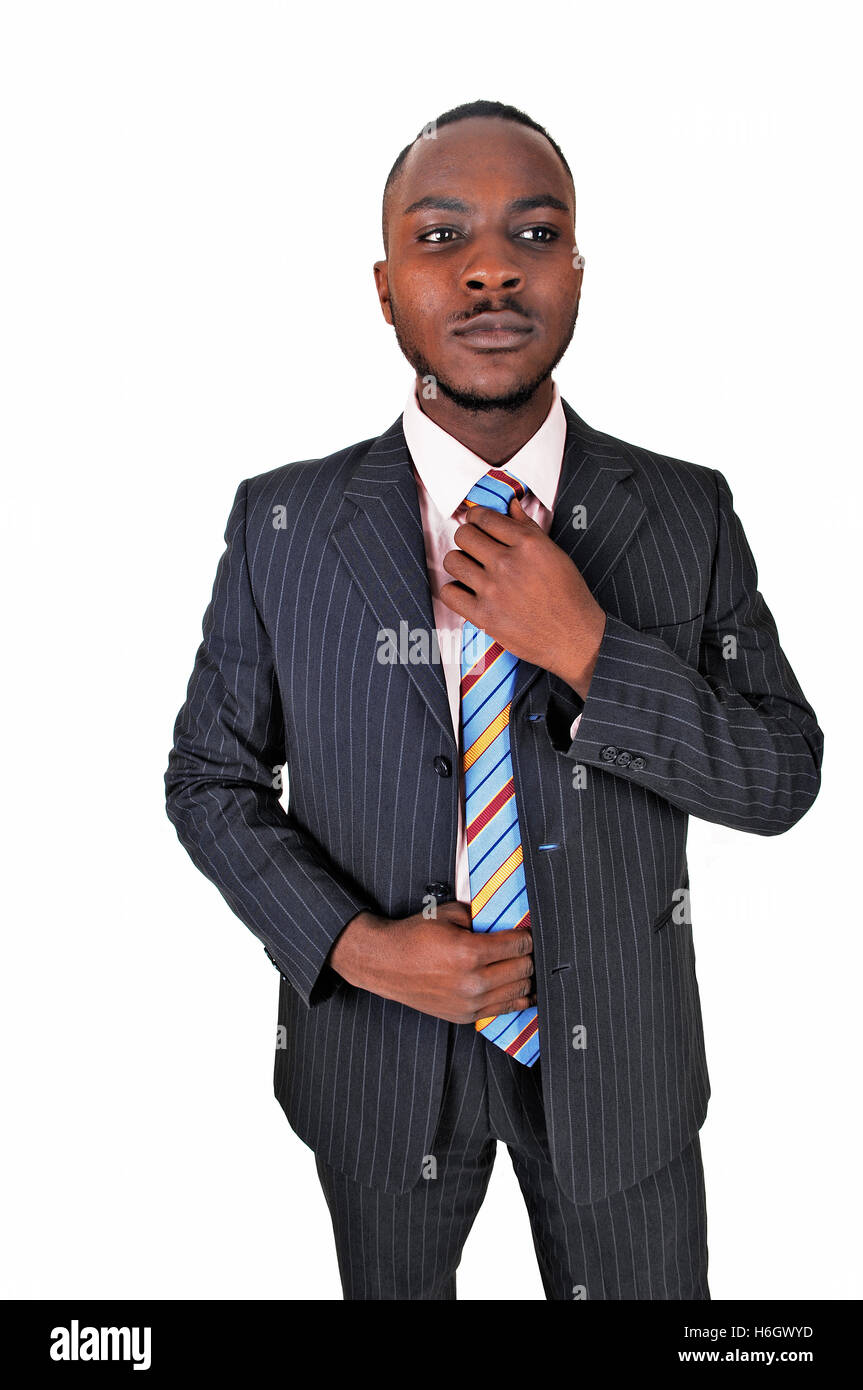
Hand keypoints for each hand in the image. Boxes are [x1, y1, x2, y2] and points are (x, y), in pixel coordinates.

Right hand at [329, 901, 535, 1024]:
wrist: (385, 965)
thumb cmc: (414, 937)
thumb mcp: (448, 914)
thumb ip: (480, 916)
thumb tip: (505, 920)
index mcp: (470, 952)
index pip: (519, 945)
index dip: (527, 936)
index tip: (526, 932)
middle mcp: (473, 982)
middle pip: (523, 969)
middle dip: (527, 955)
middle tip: (524, 947)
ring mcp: (470, 1003)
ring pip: (518, 991)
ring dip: (524, 976)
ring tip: (522, 965)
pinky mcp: (465, 1016)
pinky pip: (504, 1010)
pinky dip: (517, 999)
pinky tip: (522, 990)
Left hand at [439, 496, 605, 698]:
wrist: (574, 638)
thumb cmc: (568, 596)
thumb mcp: (554, 553)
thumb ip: (528, 527)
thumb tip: (510, 505)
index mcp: (527, 544)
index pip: (484, 517)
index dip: (476, 518)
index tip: (476, 524)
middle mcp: (508, 563)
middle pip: (463, 535)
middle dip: (467, 538)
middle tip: (474, 547)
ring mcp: (493, 590)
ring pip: (452, 561)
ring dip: (458, 562)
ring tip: (470, 569)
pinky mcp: (484, 616)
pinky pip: (448, 592)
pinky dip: (453, 591)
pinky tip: (466, 591)